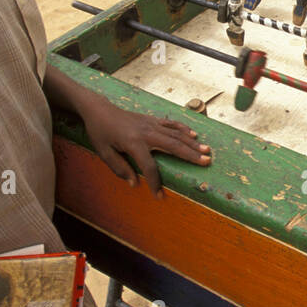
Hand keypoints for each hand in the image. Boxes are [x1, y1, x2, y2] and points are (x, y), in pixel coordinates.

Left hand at [78, 101, 211, 197]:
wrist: (100, 110)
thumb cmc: (100, 133)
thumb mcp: (104, 153)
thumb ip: (119, 168)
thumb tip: (134, 183)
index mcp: (133, 143)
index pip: (149, 166)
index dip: (154, 182)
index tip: (159, 196)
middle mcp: (146, 132)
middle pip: (173, 146)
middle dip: (190, 155)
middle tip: (206, 163)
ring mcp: (151, 124)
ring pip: (176, 134)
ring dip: (192, 143)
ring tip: (206, 151)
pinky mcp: (152, 119)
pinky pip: (171, 124)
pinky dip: (183, 129)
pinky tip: (193, 135)